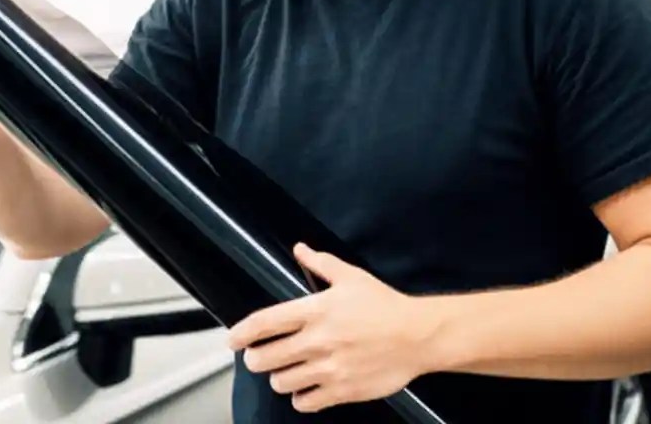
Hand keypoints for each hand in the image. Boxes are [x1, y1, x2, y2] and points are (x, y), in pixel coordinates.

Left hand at [227, 244, 441, 413]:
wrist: (419, 336)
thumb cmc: (385, 305)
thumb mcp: (352, 277)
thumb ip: (321, 264)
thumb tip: (300, 249)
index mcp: (315, 310)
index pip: (264, 323)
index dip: (241, 333)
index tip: (232, 340)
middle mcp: (317, 341)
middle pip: (265, 358)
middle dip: (255, 359)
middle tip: (257, 358)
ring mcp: (329, 368)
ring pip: (281, 382)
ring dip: (278, 378)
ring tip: (284, 372)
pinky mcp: (343, 390)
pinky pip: (306, 402)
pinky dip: (300, 398)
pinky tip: (304, 390)